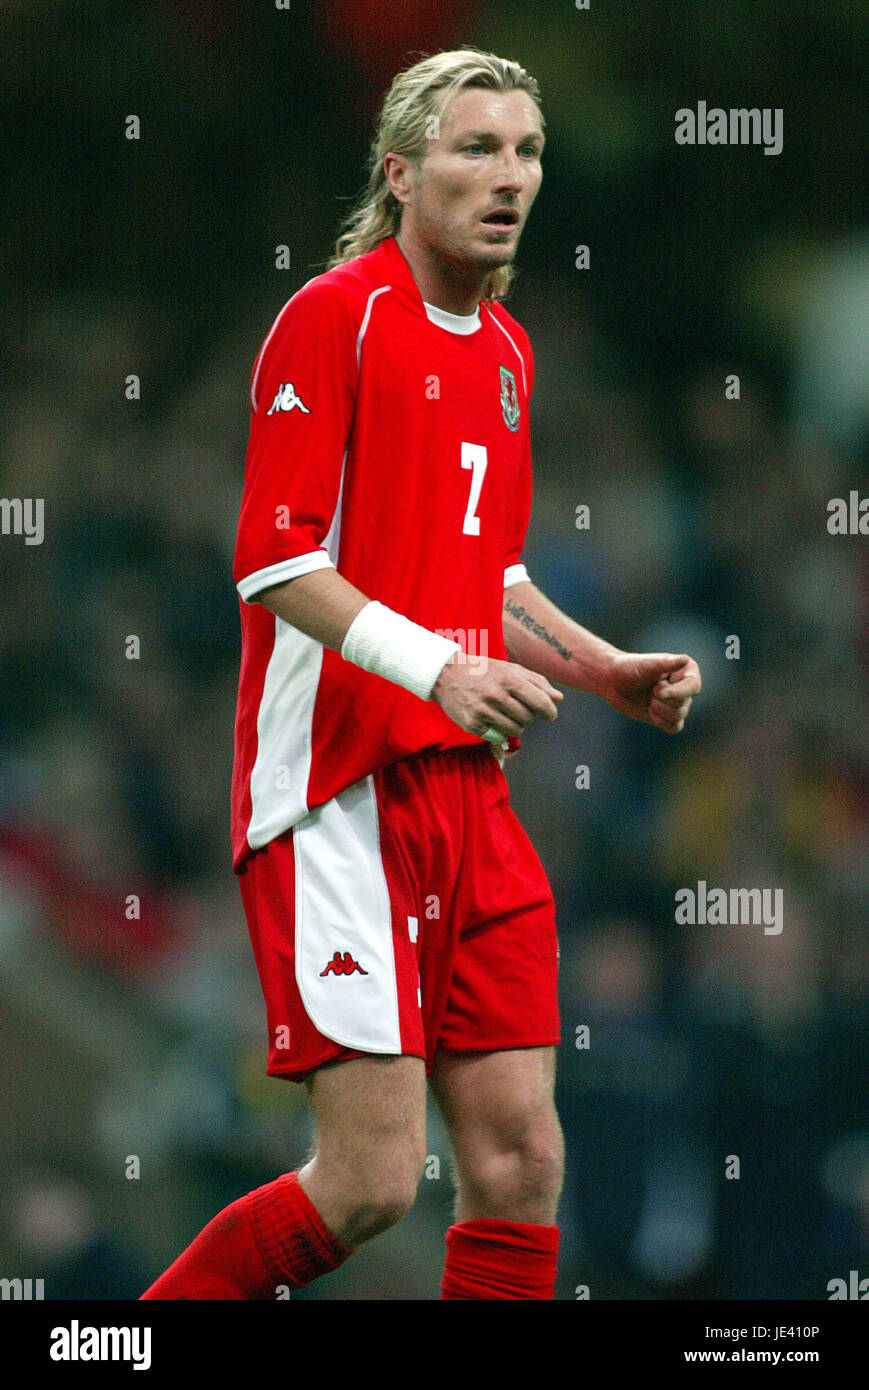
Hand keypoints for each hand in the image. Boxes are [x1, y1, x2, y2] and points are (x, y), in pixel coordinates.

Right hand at [431, 654, 562, 738]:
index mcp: (509, 679)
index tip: (550, 715)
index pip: (540, 702)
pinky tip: (490, 718)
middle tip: (516, 708)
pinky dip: (498, 730)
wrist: (446, 675)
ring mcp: (483, 711)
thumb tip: (558, 698)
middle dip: (527, 716)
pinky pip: (497, 737)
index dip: (549, 711)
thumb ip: (536, 682)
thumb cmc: (483, 670)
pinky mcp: (473, 724)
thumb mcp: (510, 669)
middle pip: (528, 718)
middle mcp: (496, 695)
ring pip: (515, 730)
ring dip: (514, 725)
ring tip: (504, 713)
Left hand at [603, 651, 700, 733]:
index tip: (657, 691)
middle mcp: (686, 686)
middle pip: (683, 704)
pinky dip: (660, 721)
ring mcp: (678, 702)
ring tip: (649, 698)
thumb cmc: (629, 668)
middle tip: (650, 688)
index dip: (677, 692)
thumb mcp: (646, 665)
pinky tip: (650, 710)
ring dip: (658, 709)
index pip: (693, 687)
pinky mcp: (670, 716)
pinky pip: (675, 728)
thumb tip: (685, 660)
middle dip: (660, 698)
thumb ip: (665, 663)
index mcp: (686, 670)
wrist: (614, 682)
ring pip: (678, 717)